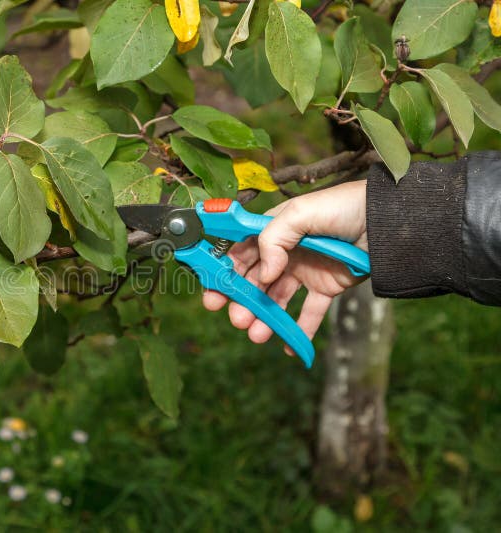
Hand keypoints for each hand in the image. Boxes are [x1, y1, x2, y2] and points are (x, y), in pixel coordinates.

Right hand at [202, 180, 368, 352]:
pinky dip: (297, 331)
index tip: (213, 291)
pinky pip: (308, 313)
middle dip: (240, 300)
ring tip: (255, 334)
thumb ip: (273, 239)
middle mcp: (286, 251)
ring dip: (262, 317)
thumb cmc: (343, 207)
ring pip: (275, 299)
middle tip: (234, 318)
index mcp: (274, 229)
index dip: (224, 271)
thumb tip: (264, 273)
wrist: (388, 223)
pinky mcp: (326, 287)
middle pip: (254, 280)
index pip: (241, 252)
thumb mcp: (301, 213)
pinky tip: (287, 345)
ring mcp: (305, 270)